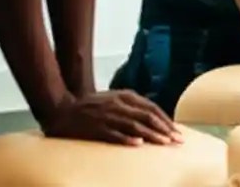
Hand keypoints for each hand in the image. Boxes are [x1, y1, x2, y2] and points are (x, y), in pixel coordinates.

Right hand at [42, 91, 180, 145]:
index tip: (177, 132)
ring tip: (164, 143)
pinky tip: (137, 144)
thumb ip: (132, 107)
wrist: (62, 110)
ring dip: (151, 135)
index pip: (151, 108)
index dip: (166, 120)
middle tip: (177, 140)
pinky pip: (113, 134)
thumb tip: (154, 119)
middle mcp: (118, 104)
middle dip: (164, 129)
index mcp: (125, 96)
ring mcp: (106, 115)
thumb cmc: (92, 107)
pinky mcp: (95, 127)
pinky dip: (126, 139)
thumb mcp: (114, 100)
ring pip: (134, 125)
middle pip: (147, 116)